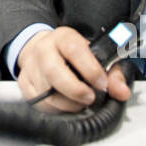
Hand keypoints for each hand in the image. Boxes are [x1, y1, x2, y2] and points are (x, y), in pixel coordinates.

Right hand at [16, 26, 130, 112]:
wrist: (44, 49)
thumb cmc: (73, 54)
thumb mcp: (96, 56)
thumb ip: (112, 73)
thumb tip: (121, 92)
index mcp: (63, 37)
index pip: (74, 49)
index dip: (89, 69)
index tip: (101, 83)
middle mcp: (44, 49)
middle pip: (53, 70)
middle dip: (74, 90)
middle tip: (90, 98)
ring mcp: (31, 66)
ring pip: (45, 90)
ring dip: (67, 103)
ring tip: (80, 103)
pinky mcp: (24, 82)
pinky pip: (37, 101)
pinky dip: (54, 108)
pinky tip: (65, 104)